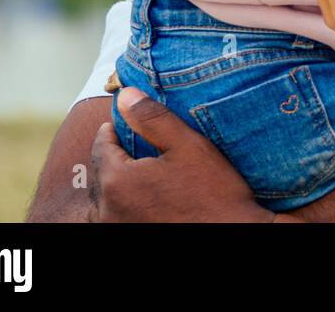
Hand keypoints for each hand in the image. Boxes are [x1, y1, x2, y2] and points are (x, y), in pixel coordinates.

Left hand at [87, 87, 273, 221]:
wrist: (234, 233)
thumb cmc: (214, 194)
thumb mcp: (188, 146)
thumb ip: (153, 119)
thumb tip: (125, 96)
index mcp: (117, 180)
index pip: (101, 146)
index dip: (113, 131)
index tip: (124, 124)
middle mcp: (107, 210)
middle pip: (100, 175)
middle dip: (114, 159)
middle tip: (136, 149)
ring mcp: (116, 228)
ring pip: (103, 202)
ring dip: (114, 187)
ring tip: (139, 176)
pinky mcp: (128, 238)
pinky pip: (113, 218)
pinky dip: (120, 207)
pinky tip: (144, 200)